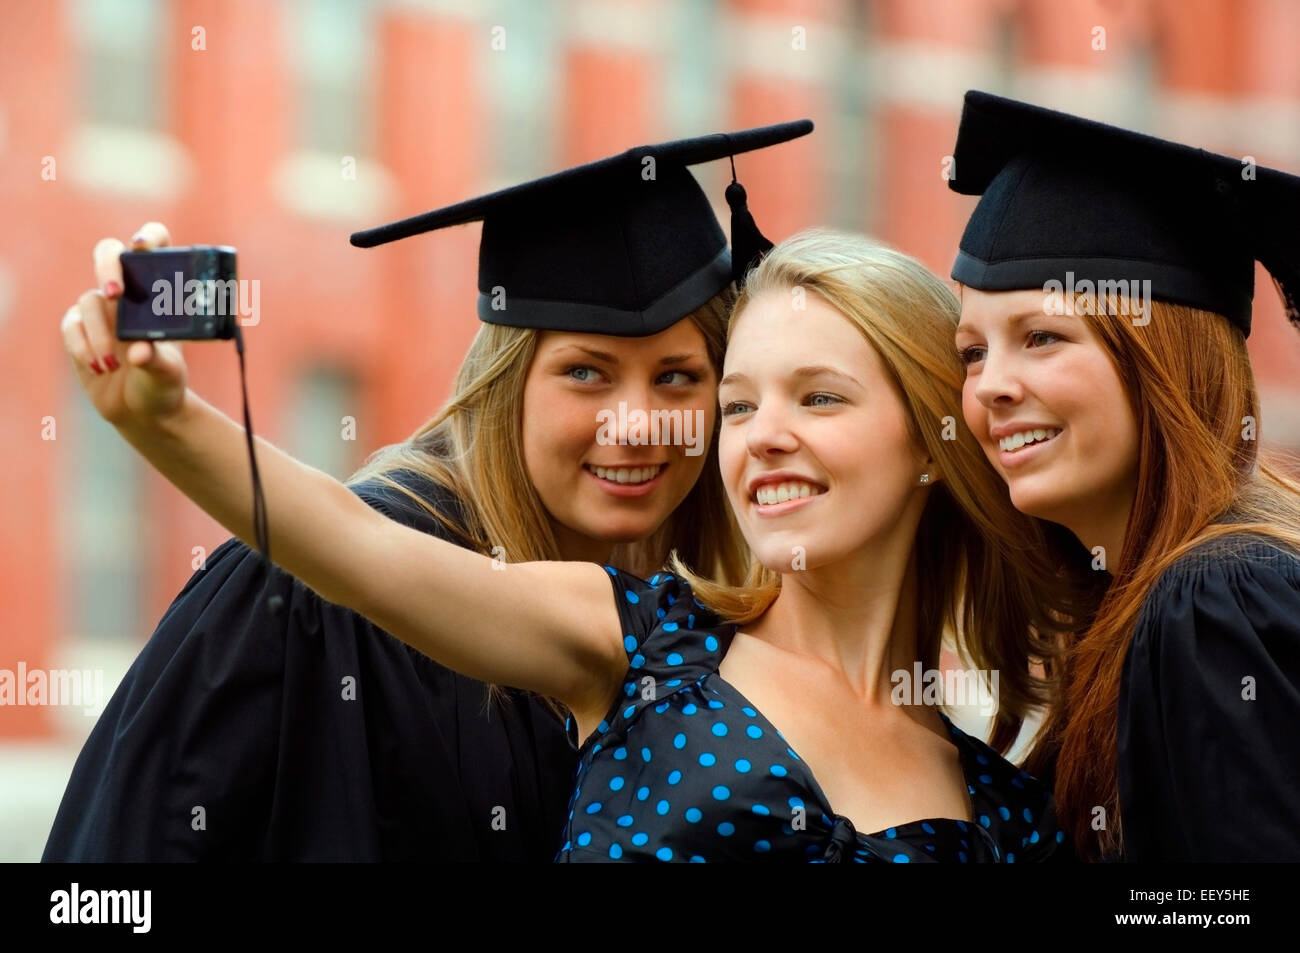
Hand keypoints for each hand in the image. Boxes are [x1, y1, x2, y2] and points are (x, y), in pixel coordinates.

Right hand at [60, 222, 189, 427]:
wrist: (143, 411)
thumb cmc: (164, 383)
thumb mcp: (170, 373)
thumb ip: (159, 360)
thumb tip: (140, 351)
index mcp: (160, 293)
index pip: (155, 247)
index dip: (148, 237)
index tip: (142, 246)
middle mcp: (128, 293)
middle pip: (108, 252)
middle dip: (107, 265)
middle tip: (116, 293)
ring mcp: (101, 309)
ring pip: (89, 299)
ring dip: (100, 332)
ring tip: (115, 364)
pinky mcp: (78, 328)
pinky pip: (71, 325)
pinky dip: (83, 345)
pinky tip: (98, 366)